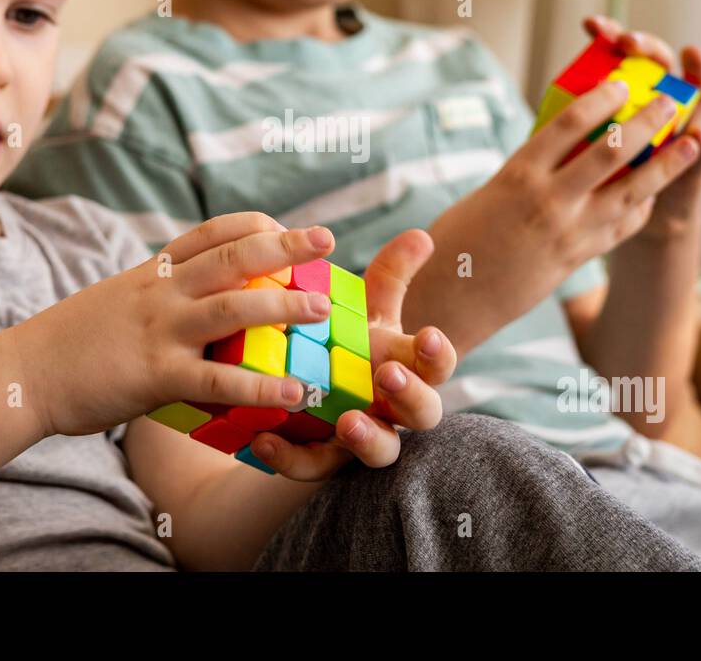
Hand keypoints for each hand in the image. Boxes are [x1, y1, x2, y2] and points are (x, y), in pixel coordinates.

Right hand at [22, 212, 336, 437]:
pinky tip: (294, 393)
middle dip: (284, 245)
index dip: (254, 224)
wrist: (23, 374)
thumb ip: (159, 294)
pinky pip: (219, 381)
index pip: (211, 231)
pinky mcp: (155, 376)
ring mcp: (159, 331)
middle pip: (232, 256)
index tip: (285, 225)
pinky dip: (261, 386)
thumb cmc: (73, 343)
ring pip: (233, 308)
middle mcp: (160, 291)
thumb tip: (200, 298)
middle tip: (327, 240)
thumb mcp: (118, 300)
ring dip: (284, 305)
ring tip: (322, 310)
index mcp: (153, 272)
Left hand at [247, 229, 458, 479]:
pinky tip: (263, 438)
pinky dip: (289, 457)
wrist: (310, 384)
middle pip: (423, 414)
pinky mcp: (323, 458)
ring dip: (368, 438)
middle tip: (386, 376)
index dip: (438, 354)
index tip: (428, 334)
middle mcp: (394, 407)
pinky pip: (312, 466)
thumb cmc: (350, 340)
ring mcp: (362, 436)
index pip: (438, 365)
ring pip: (381, 451)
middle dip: (410, 396)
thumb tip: (420, 235)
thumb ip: (391, 274)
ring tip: (346, 420)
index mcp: (409, 367)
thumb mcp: (367, 307)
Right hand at [402, 16, 700, 353]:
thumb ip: (530, 169)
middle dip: (647, 124)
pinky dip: (641, 206)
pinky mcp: (578, 258)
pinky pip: (621, 227)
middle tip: (670, 103)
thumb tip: (568, 146)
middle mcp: (550, 201)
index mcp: (518, 174)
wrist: (456, 297)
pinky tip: (654, 192)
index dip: (602, 99)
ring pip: (631, 192)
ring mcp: (569, 232)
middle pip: (612, 152)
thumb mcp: (490, 190)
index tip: (623, 83)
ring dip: (666, 166)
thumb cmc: (461, 237)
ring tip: (692, 144)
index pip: (570, 124)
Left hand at [581, 15, 700, 240]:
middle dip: (646, 45)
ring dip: (696, 71)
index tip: (591, 23)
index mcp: (624, 95)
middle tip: (628, 40)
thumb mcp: (571, 151)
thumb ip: (567, 125)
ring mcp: (682, 128)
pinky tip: (700, 136)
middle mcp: (657, 103)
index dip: (608, 34)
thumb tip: (543, 105)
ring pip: (696, 91)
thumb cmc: (586, 182)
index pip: (619, 53)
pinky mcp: (695, 161)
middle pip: (658, 63)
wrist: (617, 223)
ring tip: (691, 54)